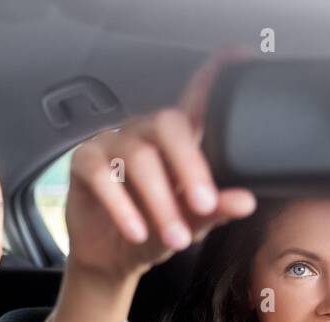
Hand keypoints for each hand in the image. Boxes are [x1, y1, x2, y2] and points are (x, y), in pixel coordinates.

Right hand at [63, 47, 258, 283]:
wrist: (111, 259)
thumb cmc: (153, 231)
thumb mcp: (190, 225)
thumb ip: (215, 210)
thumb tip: (245, 201)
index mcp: (177, 141)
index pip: (196, 102)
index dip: (213, 77)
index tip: (238, 54)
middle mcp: (145, 132)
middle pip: (168, 125)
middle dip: (190, 167)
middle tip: (204, 204)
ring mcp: (113, 142)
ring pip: (138, 157)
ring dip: (159, 201)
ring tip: (175, 237)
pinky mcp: (84, 162)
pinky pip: (102, 175)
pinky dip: (122, 206)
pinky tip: (137, 231)